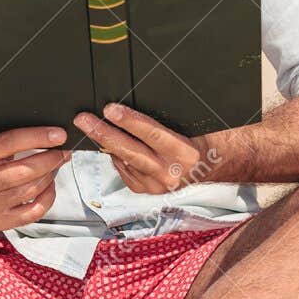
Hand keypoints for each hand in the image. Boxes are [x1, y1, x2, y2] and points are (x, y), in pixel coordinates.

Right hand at [0, 126, 69, 230]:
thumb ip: (2, 140)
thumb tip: (42, 132)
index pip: (11, 143)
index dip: (38, 137)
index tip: (59, 135)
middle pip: (26, 170)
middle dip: (52, 159)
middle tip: (64, 151)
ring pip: (32, 189)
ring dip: (51, 175)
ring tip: (56, 165)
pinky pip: (34, 211)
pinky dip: (48, 197)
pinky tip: (49, 186)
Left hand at [75, 103, 215, 193]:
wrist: (214, 168)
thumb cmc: (204, 140)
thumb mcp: (193, 127)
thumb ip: (167, 121)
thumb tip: (135, 107)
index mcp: (186, 154)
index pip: (152, 135)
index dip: (129, 121)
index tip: (109, 110)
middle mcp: (171, 173)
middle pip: (130, 151)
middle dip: (103, 133)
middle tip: (84, 119)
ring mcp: (157, 186)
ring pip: (124, 161)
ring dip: (105, 143)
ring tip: (89, 126)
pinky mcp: (147, 191)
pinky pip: (125, 170)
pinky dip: (116, 156)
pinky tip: (109, 144)